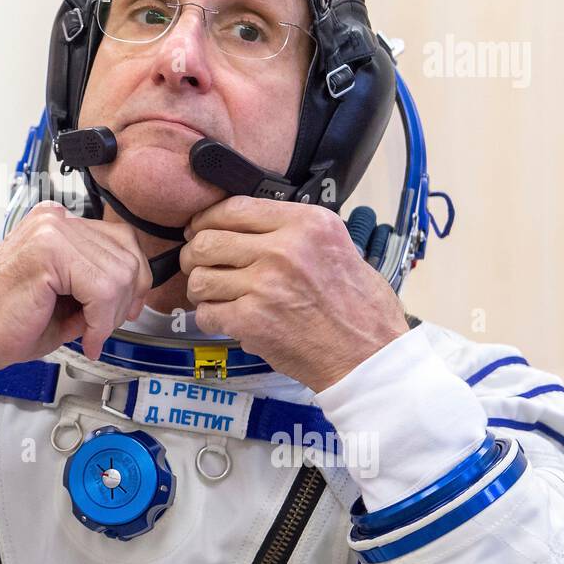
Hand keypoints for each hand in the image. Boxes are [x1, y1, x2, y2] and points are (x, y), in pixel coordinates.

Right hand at [0, 201, 151, 384]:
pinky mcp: (48, 250)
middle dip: (126, 300)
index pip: (121, 240)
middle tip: (104, 327)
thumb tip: (136, 289)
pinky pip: (103, 289)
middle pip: (127, 255)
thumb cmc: (6, 321)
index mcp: (55, 223)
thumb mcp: (66, 296)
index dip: (132, 281)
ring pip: (120, 273)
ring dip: (112, 315)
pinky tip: (84, 336)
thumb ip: (98, 283)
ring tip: (88, 333)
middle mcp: (53, 219)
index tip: (125, 309)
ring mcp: (50, 230)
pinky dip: (100, 322)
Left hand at [181, 196, 408, 390]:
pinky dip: (210, 319)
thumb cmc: (359, 307)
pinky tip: (228, 321)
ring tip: (216, 297)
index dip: (207, 219)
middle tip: (199, 266)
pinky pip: (206, 314)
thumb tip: (245, 227)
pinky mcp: (251, 320)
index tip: (199, 229)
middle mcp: (284, 248)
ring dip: (201, 290)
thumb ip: (294, 231)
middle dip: (194, 255)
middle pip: (207, 240)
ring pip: (199, 278)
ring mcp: (265, 285)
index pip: (235, 207)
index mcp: (307, 223)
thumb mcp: (338, 246)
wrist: (369, 356)